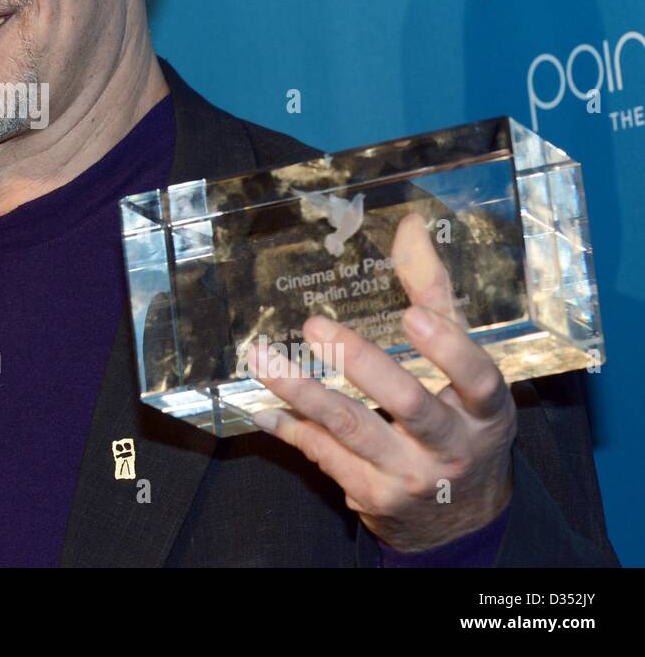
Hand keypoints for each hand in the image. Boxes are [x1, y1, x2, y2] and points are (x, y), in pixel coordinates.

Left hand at [246, 212, 515, 551]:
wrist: (461, 519)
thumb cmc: (461, 419)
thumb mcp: (463, 366)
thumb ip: (435, 295)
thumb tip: (408, 226)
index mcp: (484, 410)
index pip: (478, 379)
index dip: (449, 350)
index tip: (413, 315)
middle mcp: (451, 446)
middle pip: (408, 404)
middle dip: (360, 364)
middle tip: (316, 325)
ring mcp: (409, 475)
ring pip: (351, 430)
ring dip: (301, 392)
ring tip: (262, 359)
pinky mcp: (373, 496)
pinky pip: (323, 455)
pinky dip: (290, 426)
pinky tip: (261, 404)